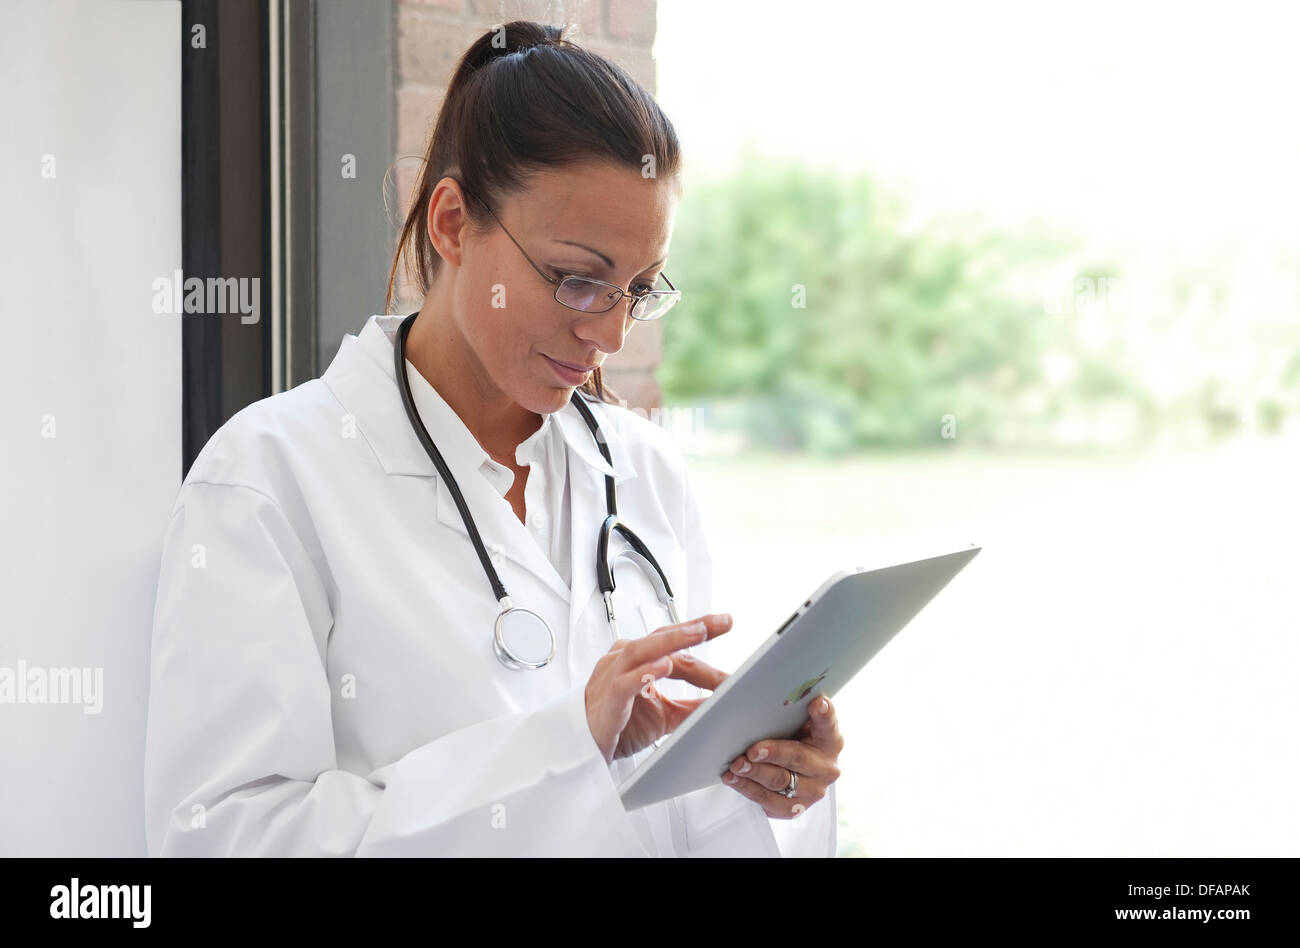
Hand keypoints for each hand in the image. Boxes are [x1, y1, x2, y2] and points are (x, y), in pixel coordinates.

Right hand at [585, 614, 731, 764]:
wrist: (582, 747)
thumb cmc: (619, 724)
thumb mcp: (665, 716)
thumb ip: (692, 707)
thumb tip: (725, 702)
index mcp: (638, 659)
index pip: (675, 645)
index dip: (703, 636)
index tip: (727, 623)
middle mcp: (625, 660)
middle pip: (661, 638)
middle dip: (693, 629)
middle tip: (721, 621)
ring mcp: (613, 676)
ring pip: (641, 651)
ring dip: (671, 641)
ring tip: (698, 633)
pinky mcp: (607, 700)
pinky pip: (625, 683)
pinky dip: (644, 674)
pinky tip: (664, 666)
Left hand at [721, 694, 842, 818]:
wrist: (787, 769)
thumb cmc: (789, 736)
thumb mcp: (793, 721)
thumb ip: (788, 708)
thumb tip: (758, 688)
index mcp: (830, 740)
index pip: (829, 725)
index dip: (824, 714)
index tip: (817, 703)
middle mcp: (826, 767)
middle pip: (798, 758)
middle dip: (774, 753)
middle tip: (753, 749)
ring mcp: (812, 791)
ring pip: (781, 782)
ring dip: (755, 773)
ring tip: (736, 764)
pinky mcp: (794, 809)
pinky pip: (768, 801)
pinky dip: (747, 788)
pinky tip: (733, 779)